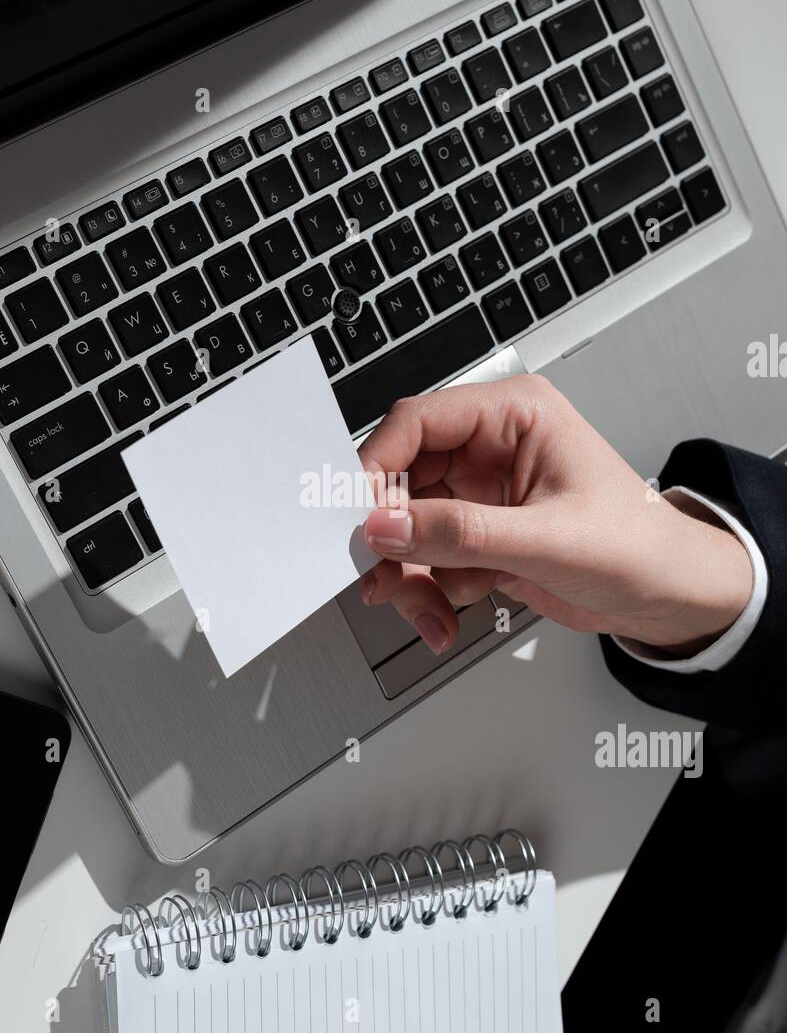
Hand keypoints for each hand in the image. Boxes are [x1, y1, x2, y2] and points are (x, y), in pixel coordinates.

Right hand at [358, 377, 752, 656]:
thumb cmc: (640, 548)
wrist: (671, 598)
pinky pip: (426, 559)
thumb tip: (387, 526)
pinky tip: (448, 617)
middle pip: (401, 481)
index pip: (417, 423)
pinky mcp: (478, 535)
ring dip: (408, 576)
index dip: (378, 469)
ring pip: (407, 527)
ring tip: (429, 614)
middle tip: (382, 579)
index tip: (360, 520)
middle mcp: (491, 447)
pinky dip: (427, 593)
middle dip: (392, 539)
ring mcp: (481, 493)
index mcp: (514, 415)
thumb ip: (461, 533)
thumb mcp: (547, 541)